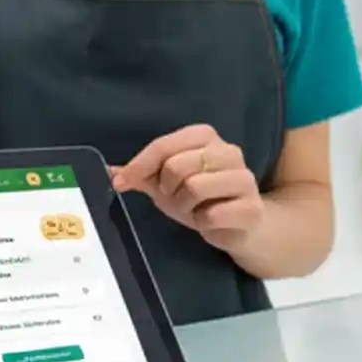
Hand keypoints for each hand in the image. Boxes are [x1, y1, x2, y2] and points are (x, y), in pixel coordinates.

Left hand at [112, 124, 264, 251]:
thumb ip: (141, 175)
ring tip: (194, 208)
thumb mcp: (167, 183)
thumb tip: (110, 173)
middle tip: (175, 198)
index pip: (164, 145)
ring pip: (195, 187)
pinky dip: (202, 222)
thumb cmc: (203, 199)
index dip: (139, 165)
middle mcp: (229, 151)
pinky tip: (210, 220)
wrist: (242, 225)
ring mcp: (244, 178)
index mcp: (206, 136)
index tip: (122, 182)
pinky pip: (212, 214)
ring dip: (185, 205)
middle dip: (167, 189)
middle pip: (177, 165)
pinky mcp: (251, 207)